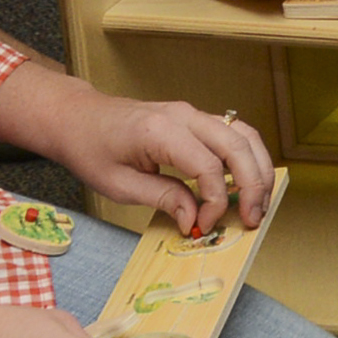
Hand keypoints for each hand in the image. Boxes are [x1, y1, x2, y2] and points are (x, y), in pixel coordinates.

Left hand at [27, 87, 278, 238]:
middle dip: (253, 184)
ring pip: (244, 135)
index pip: (209, 166)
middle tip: (253, 218)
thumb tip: (195, 218)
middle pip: (238, 145)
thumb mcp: (118, 185)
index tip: (204, 225)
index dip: (215, 201)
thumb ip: (163, 198)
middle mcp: (184, 116)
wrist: (78, 118)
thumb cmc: (90, 149)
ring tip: (260, 201)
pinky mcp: (195, 118)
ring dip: (259, 168)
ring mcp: (193, 113)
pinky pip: (233, 133)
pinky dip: (247, 157)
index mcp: (161, 131)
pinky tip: (247, 181)